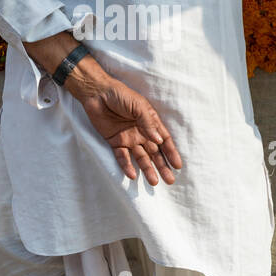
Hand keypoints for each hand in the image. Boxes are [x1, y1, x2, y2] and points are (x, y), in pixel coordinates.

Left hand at [66, 62, 183, 185]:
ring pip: (141, 158)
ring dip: (147, 169)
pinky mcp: (115, 142)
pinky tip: (132, 175)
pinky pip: (122, 157)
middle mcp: (141, 133)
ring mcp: (128, 139)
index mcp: (150, 122)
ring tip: (154, 182)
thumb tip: (159, 141)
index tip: (177, 166)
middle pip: (155, 153)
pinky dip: (127, 166)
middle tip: (170, 181)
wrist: (97, 93)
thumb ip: (148, 123)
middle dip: (163, 166)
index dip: (171, 153)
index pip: (164, 140)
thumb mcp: (139, 106)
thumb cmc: (121, 95)